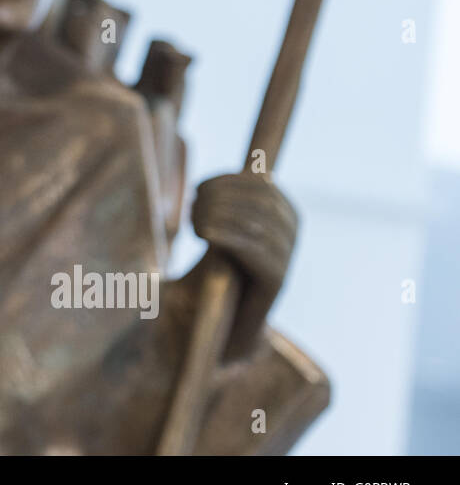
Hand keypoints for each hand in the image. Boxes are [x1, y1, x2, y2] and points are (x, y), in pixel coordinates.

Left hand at [190, 171, 297, 359]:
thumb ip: (225, 198)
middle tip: (191, 209)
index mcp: (282, 210)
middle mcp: (292, 231)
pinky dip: (229, 237)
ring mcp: (287, 256)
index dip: (227, 180)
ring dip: (219, 216)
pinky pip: (258, 251)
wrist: (222, 325)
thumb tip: (239, 159)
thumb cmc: (214, 268)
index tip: (198, 188)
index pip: (259, 183)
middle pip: (258, 201)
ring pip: (257, 224)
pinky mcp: (277, 280)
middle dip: (220, 198)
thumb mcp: (219, 227)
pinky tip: (205, 234)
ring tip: (193, 224)